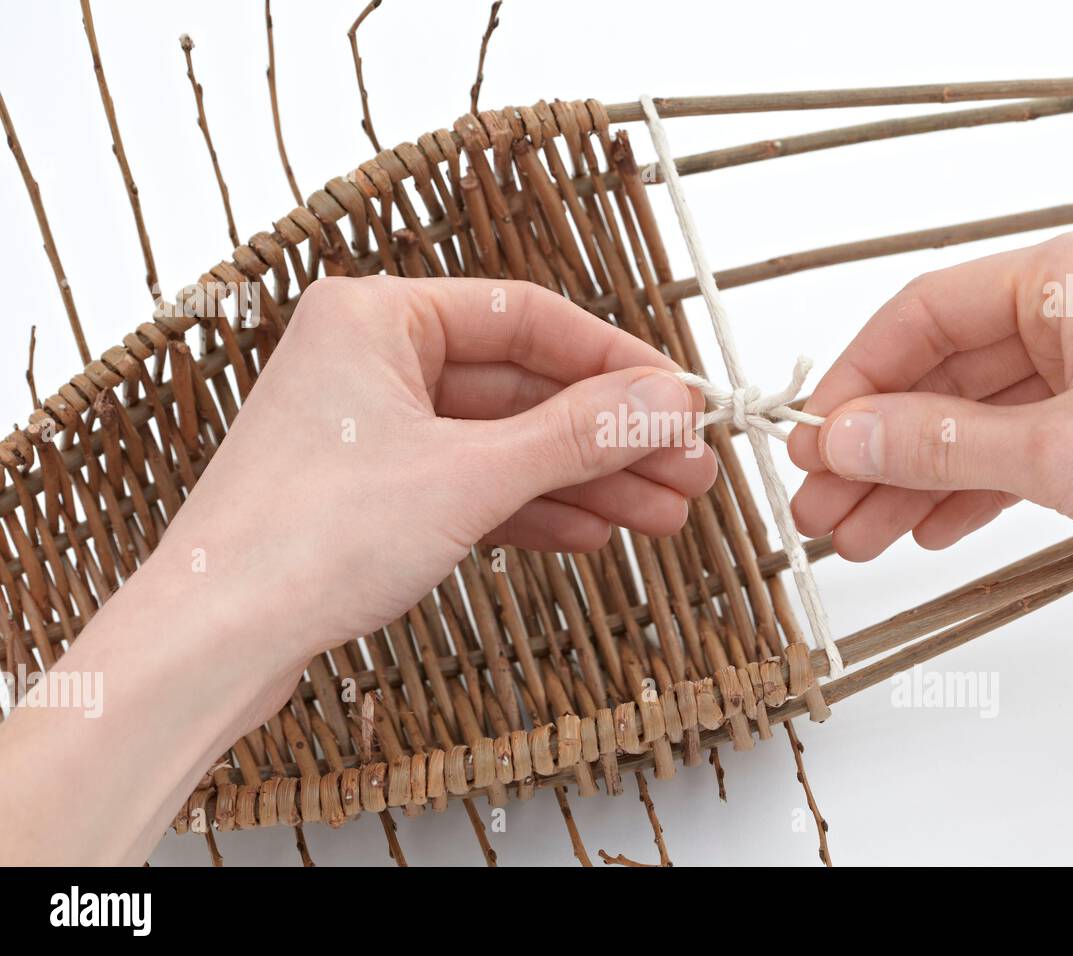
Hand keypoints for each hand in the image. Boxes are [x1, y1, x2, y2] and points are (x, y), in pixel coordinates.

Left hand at [0, 276, 713, 863]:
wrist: (212, 644)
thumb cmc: (302, 540)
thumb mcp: (468, 476)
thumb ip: (576, 435)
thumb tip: (667, 403)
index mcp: (378, 316)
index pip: (528, 318)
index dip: (616, 362)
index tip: (681, 400)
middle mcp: (373, 361)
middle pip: (525, 387)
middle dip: (610, 435)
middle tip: (687, 468)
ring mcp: (373, 432)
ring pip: (506, 444)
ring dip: (585, 480)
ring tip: (662, 513)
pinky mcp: (373, 495)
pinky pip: (474, 486)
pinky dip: (534, 511)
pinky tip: (594, 534)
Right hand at [788, 221, 1072, 606]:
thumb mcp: (1059, 454)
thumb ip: (938, 443)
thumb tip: (844, 438)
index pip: (926, 313)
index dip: (858, 380)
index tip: (813, 439)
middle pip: (943, 372)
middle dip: (879, 446)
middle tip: (822, 504)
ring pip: (973, 417)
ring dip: (913, 478)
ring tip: (858, 534)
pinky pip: (1013, 446)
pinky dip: (968, 488)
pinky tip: (925, 528)